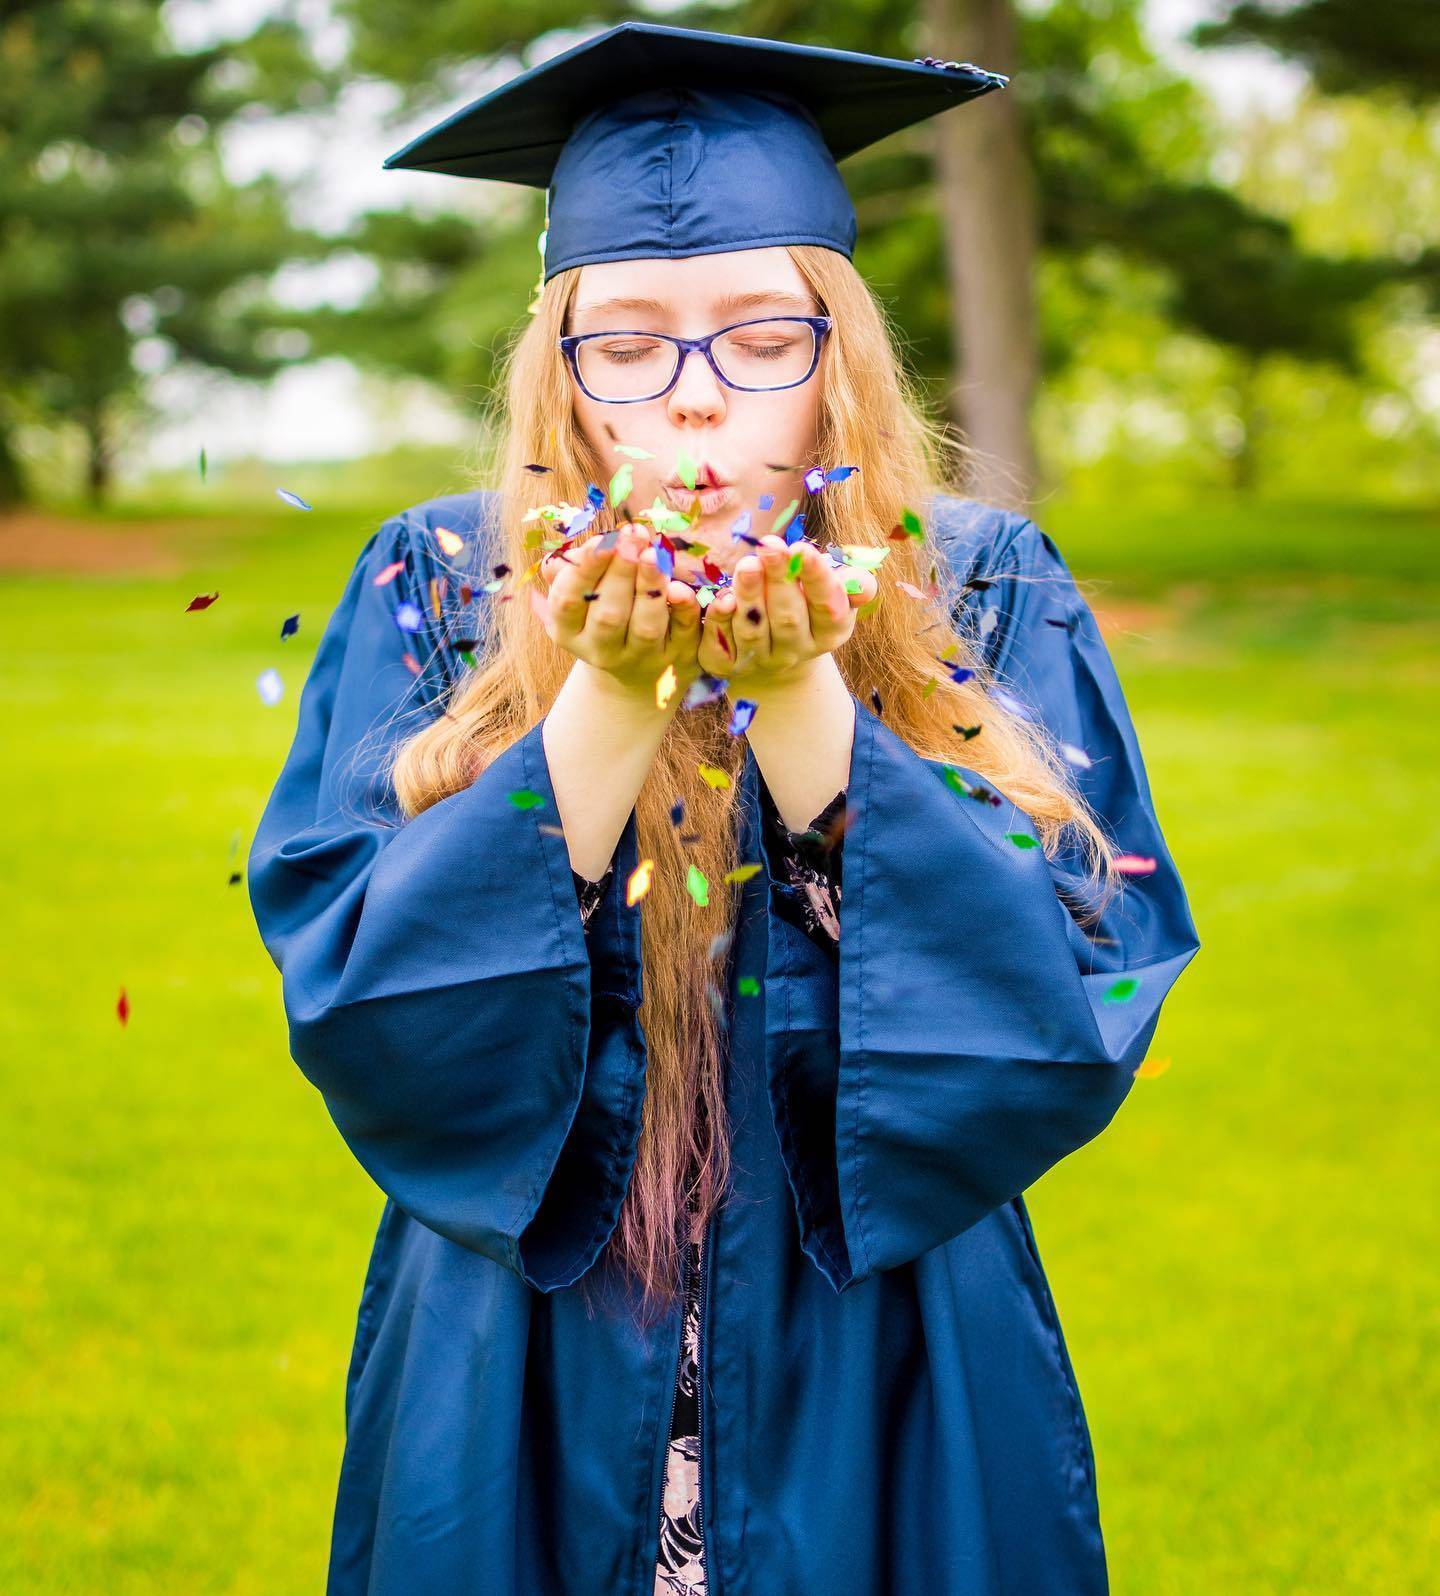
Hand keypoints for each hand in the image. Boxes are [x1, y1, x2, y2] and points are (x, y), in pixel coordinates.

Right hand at [535, 523, 702, 701]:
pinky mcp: (678, 655)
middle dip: (619, 572)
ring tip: (652, 554)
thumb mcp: (577, 600)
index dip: (583, 570)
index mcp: (569, 632)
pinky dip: (683, 610)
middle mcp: (602, 650)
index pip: (568, 601)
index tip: (602, 540)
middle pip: (607, 614)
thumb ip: (567, 574)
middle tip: (631, 539)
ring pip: (645, 626)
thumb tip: (559, 557)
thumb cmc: (600, 617)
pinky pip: (683, 633)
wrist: (634, 674)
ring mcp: (642, 657)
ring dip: (648, 588)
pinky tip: (681, 587)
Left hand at [697, 534, 877, 694]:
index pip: (827, 607)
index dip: (816, 578)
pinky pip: (719, 648)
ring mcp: (760, 661)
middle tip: (770, 546)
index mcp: (829, 632)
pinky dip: (717, 622)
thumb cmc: (807, 605)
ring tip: (747, 564)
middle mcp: (795, 651)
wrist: (773, 653)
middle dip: (779, 580)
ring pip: (753, 631)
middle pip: (788, 618)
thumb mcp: (835, 594)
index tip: (803, 549)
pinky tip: (716, 598)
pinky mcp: (726, 666)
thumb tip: (865, 583)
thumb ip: (851, 584)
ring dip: (749, 596)